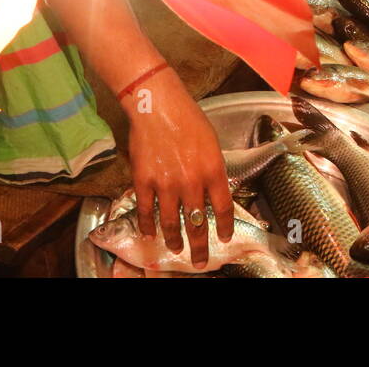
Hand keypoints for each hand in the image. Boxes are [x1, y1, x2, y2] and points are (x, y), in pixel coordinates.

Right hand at [126, 67, 231, 267]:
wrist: (158, 106)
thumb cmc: (189, 120)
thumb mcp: (212, 144)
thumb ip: (213, 171)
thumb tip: (213, 192)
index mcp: (213, 171)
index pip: (222, 209)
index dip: (223, 228)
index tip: (224, 239)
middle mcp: (192, 183)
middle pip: (197, 223)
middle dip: (199, 246)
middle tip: (200, 261)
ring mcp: (166, 184)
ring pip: (171, 223)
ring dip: (175, 240)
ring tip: (176, 249)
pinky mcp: (144, 182)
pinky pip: (146, 211)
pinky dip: (147, 225)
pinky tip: (149, 234)